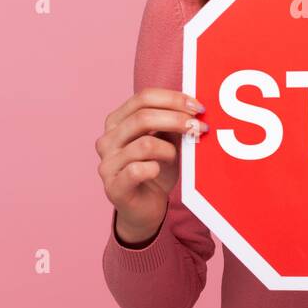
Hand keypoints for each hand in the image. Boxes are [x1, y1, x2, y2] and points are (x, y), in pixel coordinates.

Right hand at [96, 88, 208, 243]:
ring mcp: (107, 164)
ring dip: (170, 149)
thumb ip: (173, 123)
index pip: (143, 98)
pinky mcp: (114, 187)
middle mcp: (107, 140)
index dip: (173, 98)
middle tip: (200, 127)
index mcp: (117, 122)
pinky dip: (155, 168)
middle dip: (177, 119)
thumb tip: (194, 106)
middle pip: (143, 117)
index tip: (197, 106)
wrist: (145, 209)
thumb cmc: (156, 170)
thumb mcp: (167, 141)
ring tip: (176, 156)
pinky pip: (138, 170)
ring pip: (144, 144)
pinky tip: (158, 171)